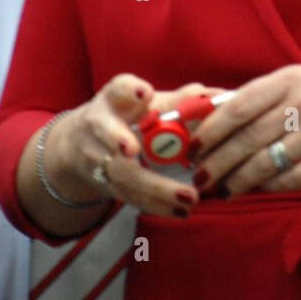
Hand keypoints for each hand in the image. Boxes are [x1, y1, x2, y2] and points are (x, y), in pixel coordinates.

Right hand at [42, 73, 215, 217]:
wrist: (81, 143)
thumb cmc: (126, 115)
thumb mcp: (146, 102)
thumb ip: (180, 100)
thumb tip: (219, 96)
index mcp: (114, 99)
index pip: (119, 89)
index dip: (130, 90)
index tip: (145, 93)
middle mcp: (100, 126)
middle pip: (112, 136)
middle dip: (122, 141)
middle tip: (138, 151)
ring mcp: (98, 157)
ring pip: (124, 174)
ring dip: (155, 188)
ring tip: (189, 196)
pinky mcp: (106, 183)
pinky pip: (131, 196)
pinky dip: (157, 205)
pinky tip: (181, 211)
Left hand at [189, 64, 300, 195]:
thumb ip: (263, 97)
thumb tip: (212, 115)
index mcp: (292, 79)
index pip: (239, 105)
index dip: (211, 129)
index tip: (194, 146)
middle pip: (246, 139)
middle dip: (217, 162)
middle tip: (200, 176)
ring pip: (263, 164)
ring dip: (236, 180)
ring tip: (223, 189)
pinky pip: (287, 179)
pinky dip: (266, 187)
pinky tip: (255, 189)